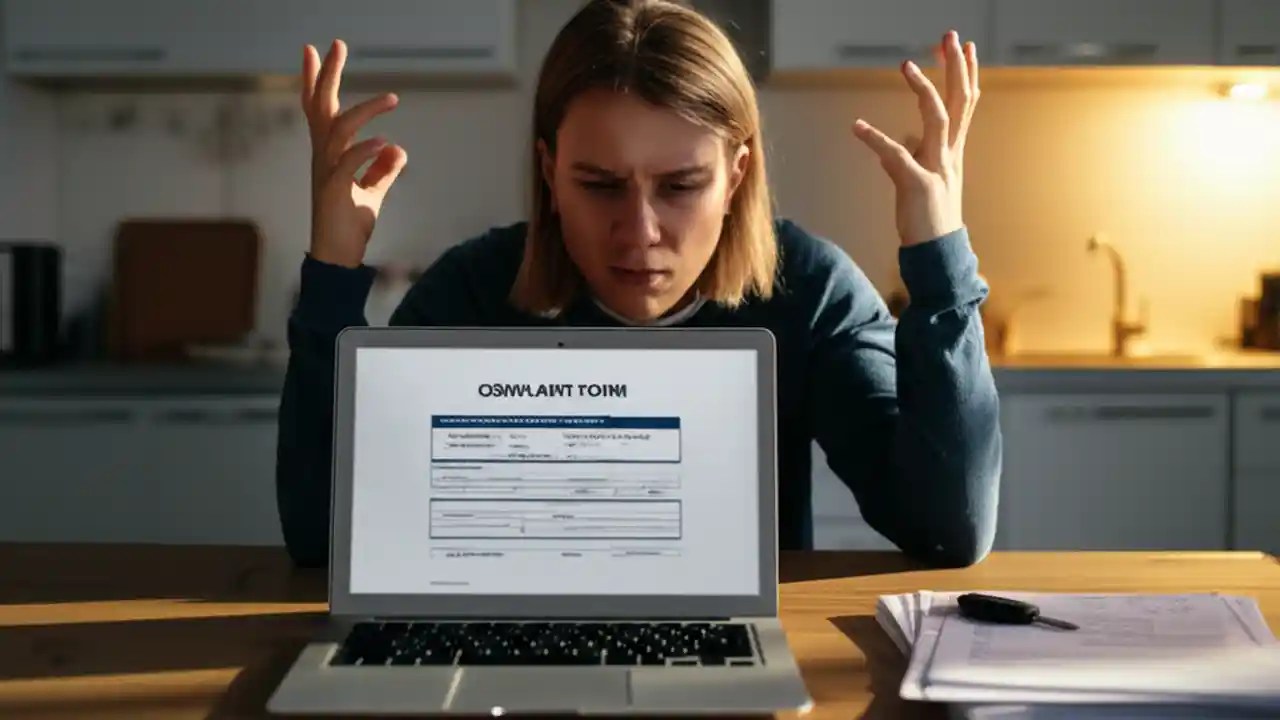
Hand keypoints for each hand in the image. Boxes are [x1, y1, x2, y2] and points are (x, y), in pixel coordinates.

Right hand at [302, 39, 406, 267]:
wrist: (338, 258)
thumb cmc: (350, 225)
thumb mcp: (372, 193)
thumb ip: (383, 171)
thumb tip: (397, 148)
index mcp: (328, 154)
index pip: (318, 109)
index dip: (316, 80)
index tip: (317, 50)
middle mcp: (322, 157)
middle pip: (319, 107)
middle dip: (326, 74)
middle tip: (336, 44)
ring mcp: (325, 173)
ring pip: (338, 130)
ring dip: (365, 111)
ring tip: (392, 98)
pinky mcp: (333, 192)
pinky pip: (347, 164)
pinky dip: (367, 152)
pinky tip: (386, 144)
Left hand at [852, 30, 979, 246]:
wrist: (936, 254)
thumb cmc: (928, 218)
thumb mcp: (921, 181)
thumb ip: (908, 159)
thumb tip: (895, 144)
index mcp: (951, 152)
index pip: (965, 105)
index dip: (966, 75)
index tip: (965, 48)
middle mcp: (949, 155)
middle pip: (960, 102)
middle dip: (956, 67)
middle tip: (950, 36)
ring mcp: (937, 169)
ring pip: (937, 119)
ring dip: (923, 90)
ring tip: (907, 64)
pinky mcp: (917, 186)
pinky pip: (896, 156)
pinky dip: (876, 139)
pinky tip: (858, 126)